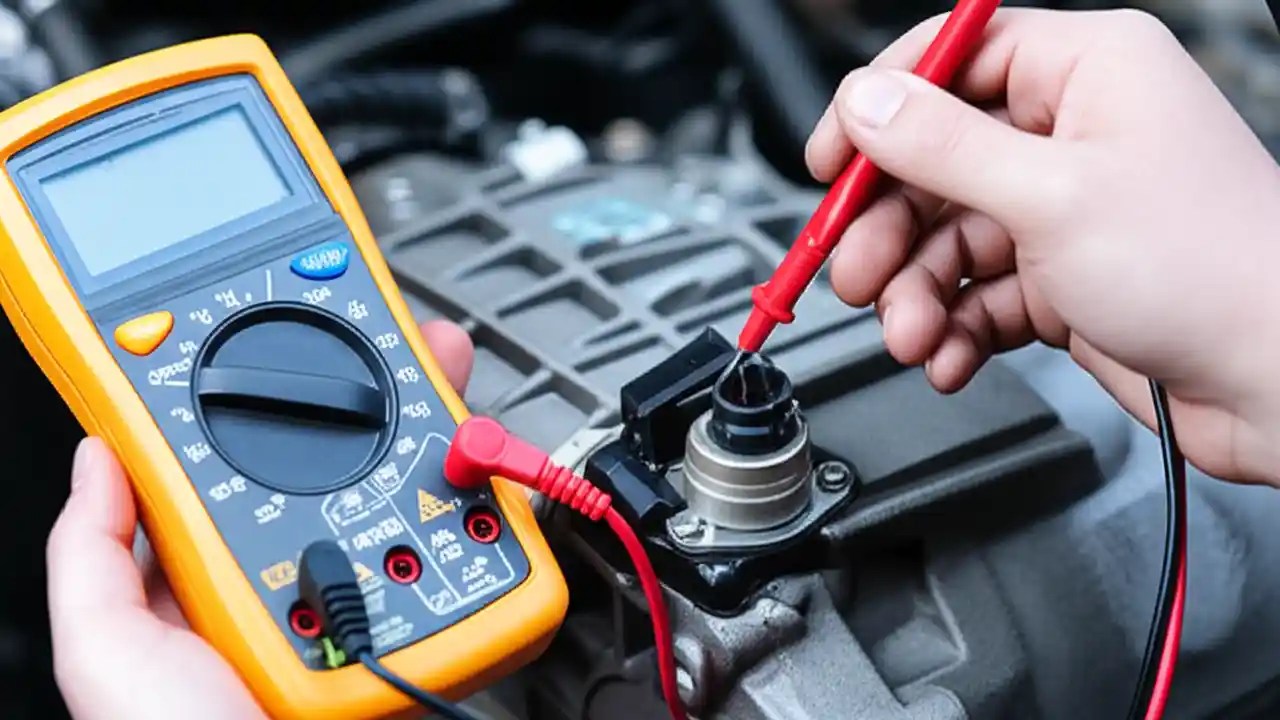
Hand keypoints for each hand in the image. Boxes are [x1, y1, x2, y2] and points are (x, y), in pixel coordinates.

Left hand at [46, 321, 474, 718]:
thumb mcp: (110, 664)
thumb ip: (91, 562)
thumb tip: (97, 458)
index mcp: (217, 578)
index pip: (239, 461)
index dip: (260, 393)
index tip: (287, 335)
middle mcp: (299, 577)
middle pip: (343, 463)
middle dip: (382, 393)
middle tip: (407, 344)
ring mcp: (373, 600)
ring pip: (413, 499)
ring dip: (445, 442)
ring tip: (457, 396)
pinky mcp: (434, 626)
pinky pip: (466, 558)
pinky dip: (489, 513)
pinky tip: (492, 473)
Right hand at [807, 8, 1279, 484]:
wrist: (1279, 384)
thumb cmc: (1212, 270)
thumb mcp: (1052, 195)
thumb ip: (944, 146)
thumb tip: (867, 102)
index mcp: (1086, 73)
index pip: (953, 61)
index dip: (881, 108)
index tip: (831, 160)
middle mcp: (1073, 134)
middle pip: (936, 162)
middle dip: (889, 228)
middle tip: (854, 272)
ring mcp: (1066, 210)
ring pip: (949, 238)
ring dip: (915, 293)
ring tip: (909, 333)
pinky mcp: (1062, 279)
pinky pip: (977, 293)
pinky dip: (953, 327)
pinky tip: (947, 354)